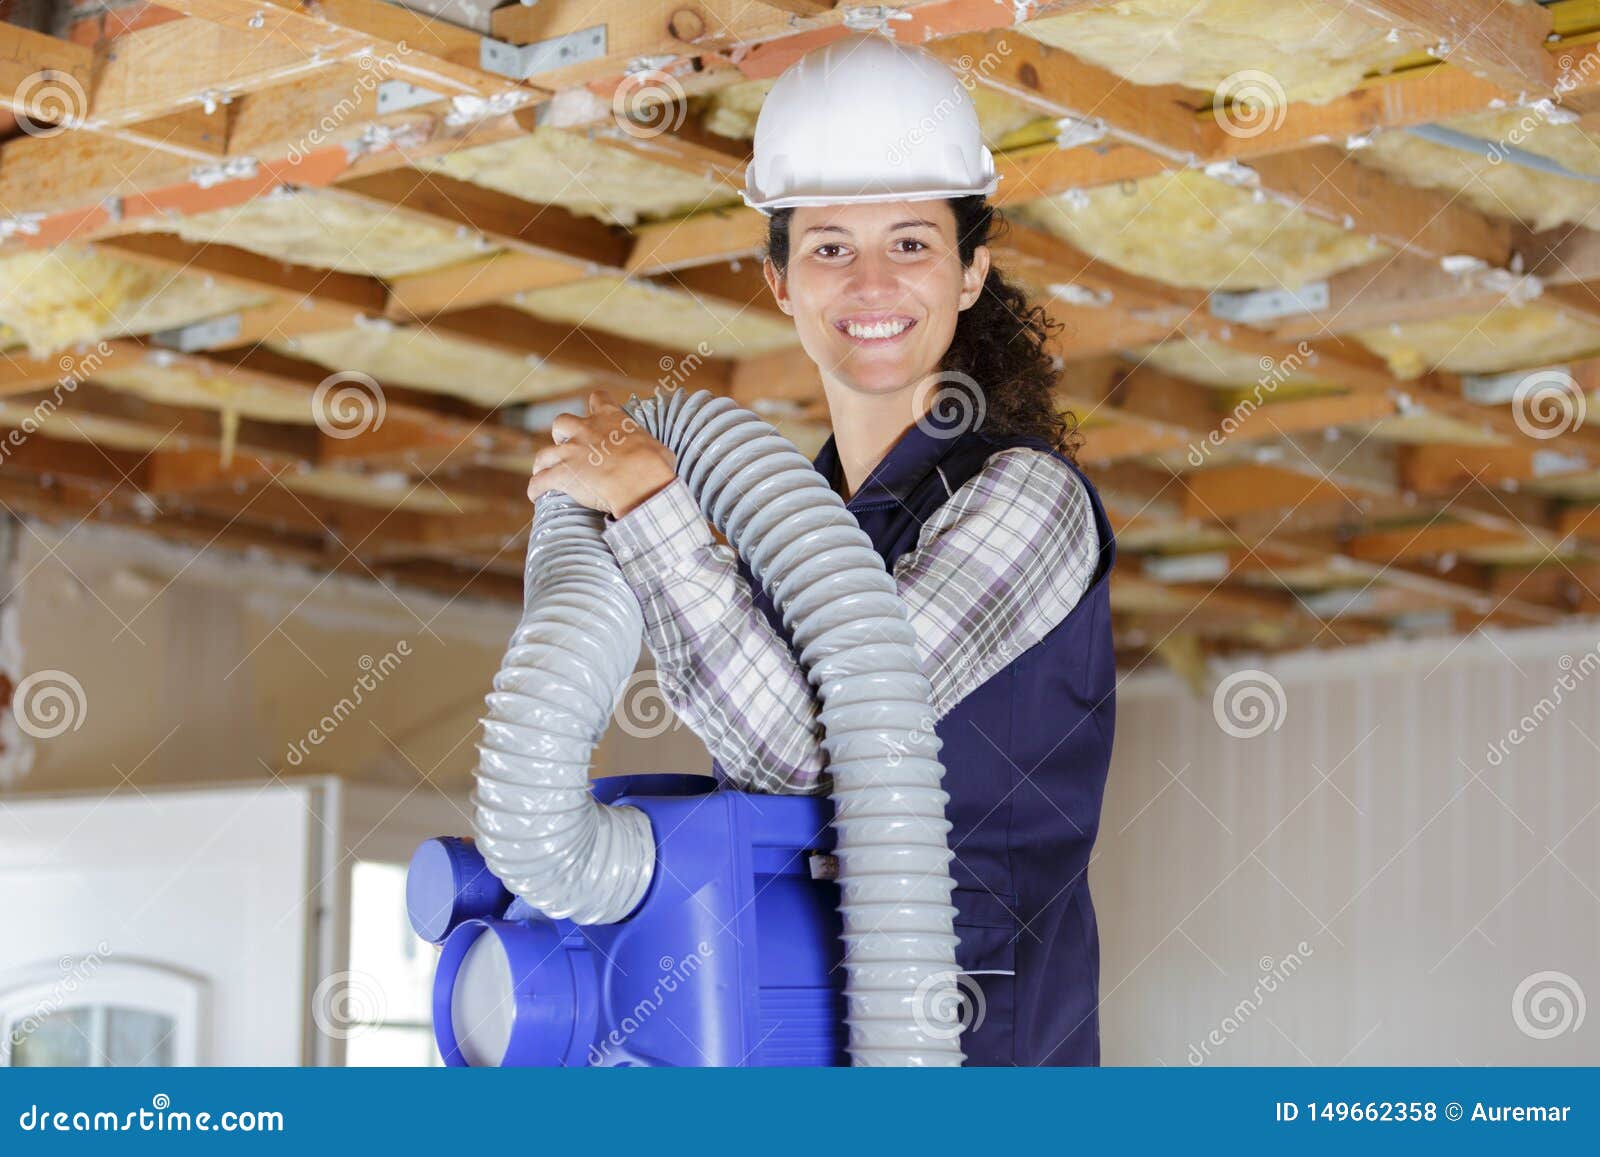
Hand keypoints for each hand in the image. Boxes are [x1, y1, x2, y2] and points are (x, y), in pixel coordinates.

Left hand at [526, 390, 677, 518]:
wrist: (640, 483)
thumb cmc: (655, 466)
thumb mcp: (658, 448)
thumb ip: (647, 447)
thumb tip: (656, 457)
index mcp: (611, 418)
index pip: (598, 398)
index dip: (595, 406)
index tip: (595, 414)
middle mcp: (585, 429)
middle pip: (562, 423)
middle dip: (561, 434)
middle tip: (567, 446)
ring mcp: (570, 451)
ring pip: (544, 453)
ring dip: (543, 462)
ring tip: (543, 471)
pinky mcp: (562, 474)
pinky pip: (540, 481)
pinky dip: (536, 488)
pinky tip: (535, 495)